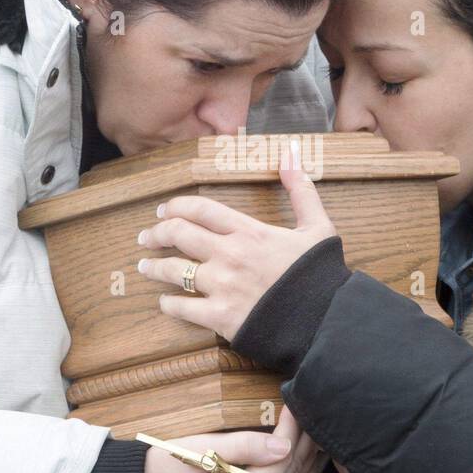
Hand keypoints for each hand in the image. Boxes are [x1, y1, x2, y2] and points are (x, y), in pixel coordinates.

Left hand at [136, 139, 336, 341]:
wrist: (327, 320)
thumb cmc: (321, 275)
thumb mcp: (317, 226)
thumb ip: (300, 190)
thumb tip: (292, 153)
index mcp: (249, 231)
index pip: (200, 209)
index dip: (176, 206)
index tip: (163, 210)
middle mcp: (230, 255)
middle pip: (179, 234)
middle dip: (156, 233)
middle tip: (146, 237)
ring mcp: (223, 287)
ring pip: (174, 271)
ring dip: (154, 267)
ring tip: (144, 266)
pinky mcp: (221, 318)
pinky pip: (183, 309)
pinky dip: (169, 304)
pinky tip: (165, 301)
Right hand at [143, 407, 326, 472]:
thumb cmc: (176, 463)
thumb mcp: (206, 448)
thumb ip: (246, 446)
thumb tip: (285, 445)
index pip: (279, 462)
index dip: (290, 429)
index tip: (297, 402)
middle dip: (303, 439)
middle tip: (311, 408)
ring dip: (306, 455)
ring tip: (313, 424)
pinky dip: (298, 471)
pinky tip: (307, 450)